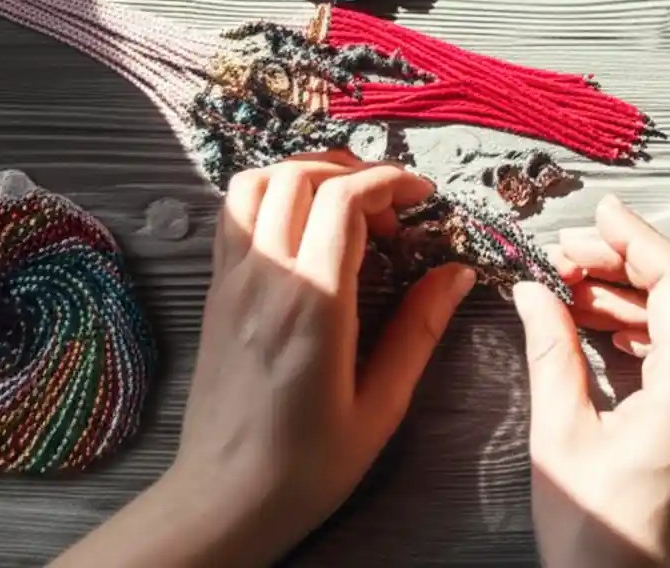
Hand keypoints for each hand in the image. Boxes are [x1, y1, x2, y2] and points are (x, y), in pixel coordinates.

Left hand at [55, 151, 476, 566]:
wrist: (224, 498)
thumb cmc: (309, 464)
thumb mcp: (382, 404)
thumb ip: (419, 330)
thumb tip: (456, 273)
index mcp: (314, 303)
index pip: (343, 199)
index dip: (389, 180)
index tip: (422, 195)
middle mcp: (266, 278)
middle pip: (298, 176)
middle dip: (351, 171)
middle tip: (389, 206)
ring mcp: (231, 281)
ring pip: (255, 183)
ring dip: (303, 174)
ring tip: (343, 203)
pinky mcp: (214, 293)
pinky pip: (233, 216)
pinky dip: (269, 197)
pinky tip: (301, 230)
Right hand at [514, 195, 669, 567]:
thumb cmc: (599, 541)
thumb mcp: (562, 437)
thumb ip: (550, 353)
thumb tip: (533, 292)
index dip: (637, 235)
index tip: (599, 210)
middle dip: (625, 263)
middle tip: (564, 254)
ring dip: (631, 296)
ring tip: (568, 288)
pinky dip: (643, 331)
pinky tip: (597, 327)